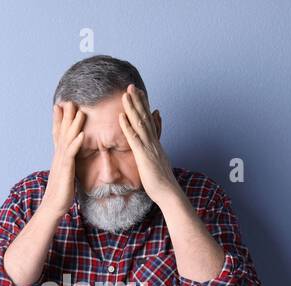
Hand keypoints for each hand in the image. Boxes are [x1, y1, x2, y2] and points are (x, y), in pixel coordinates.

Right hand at [45, 102, 86, 218]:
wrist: (54, 206)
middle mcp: (58, 155)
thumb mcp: (66, 174)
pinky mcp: (65, 169)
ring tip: (78, 111)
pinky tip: (82, 134)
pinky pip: (71, 153)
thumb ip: (68, 164)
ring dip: (73, 124)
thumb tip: (70, 160)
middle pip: (61, 132)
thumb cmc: (62, 193)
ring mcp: (61, 161)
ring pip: (67, 139)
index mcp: (59, 156)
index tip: (61, 106)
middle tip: (68, 100)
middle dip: (65, 116)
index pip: (59, 134)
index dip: (59, 120)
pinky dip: (76, 143)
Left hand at [118, 84, 180, 206]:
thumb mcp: (158, 162)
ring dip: (132, 108)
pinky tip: (122, 116)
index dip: (144, 106)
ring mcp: (149, 148)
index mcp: (155, 143)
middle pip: (145, 117)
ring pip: (140, 124)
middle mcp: (153, 142)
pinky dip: (128, 126)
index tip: (139, 93)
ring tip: (126, 94)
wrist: (169, 194)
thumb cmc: (162, 182)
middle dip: (138, 101)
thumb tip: (154, 145)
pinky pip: (134, 138)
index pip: (149, 120)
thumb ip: (155, 151)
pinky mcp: (144, 156)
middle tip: (131, 86)